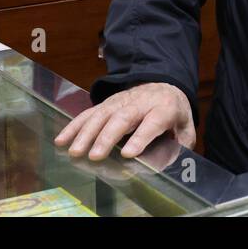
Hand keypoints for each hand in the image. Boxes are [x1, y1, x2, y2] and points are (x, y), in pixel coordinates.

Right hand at [54, 83, 195, 161]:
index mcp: (164, 108)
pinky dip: (74, 126)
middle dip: (107, 137)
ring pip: (102, 114)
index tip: (129, 154)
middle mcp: (140, 102)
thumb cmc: (173, 111)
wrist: (163, 84)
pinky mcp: (107, 103)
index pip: (152, 122)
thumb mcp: (186, 126)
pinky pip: (88, 113)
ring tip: (74, 151)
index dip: (141, 137)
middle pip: (123, 117)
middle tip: (94, 156)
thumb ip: (181, 145)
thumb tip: (171, 164)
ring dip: (86, 133)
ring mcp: (120, 101)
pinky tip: (62, 140)